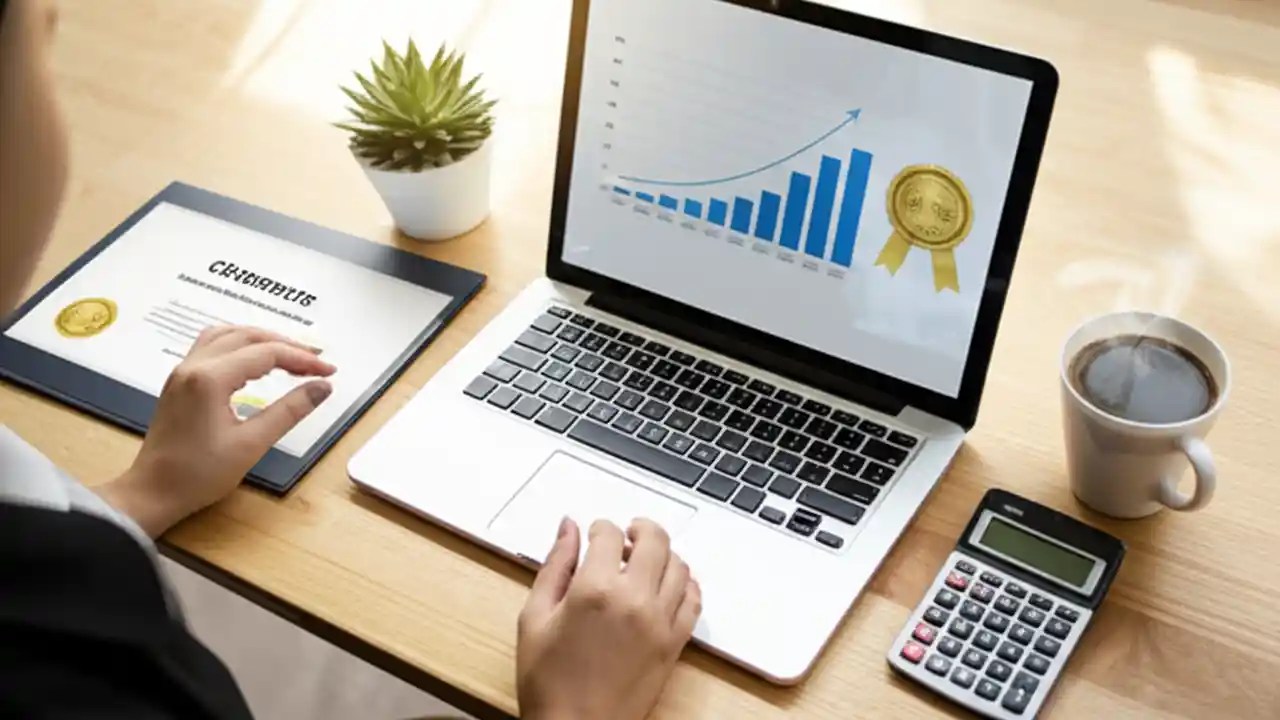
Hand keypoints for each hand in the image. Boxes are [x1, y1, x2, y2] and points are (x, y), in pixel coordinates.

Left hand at [95, 326, 335, 536]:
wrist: (152, 493)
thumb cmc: (199, 475)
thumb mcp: (251, 444)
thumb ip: (290, 410)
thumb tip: (322, 387)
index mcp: (210, 378)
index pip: (267, 353)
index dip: (302, 359)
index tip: (329, 371)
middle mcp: (193, 366)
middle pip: (248, 336)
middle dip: (286, 345)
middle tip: (316, 362)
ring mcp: (182, 371)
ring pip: (227, 335)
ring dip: (261, 339)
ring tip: (289, 356)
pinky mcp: (179, 381)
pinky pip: (212, 346)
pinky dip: (240, 346)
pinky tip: (255, 361)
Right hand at [517, 518, 701, 719]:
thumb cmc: (547, 682)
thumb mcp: (534, 618)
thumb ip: (555, 566)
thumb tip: (568, 528)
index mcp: (594, 589)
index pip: (609, 534)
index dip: (600, 528)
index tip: (595, 534)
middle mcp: (634, 600)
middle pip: (654, 540)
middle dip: (640, 529)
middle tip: (628, 535)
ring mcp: (659, 622)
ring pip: (679, 566)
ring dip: (663, 555)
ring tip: (645, 561)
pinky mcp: (674, 643)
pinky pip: (693, 601)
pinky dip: (686, 585)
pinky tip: (669, 585)